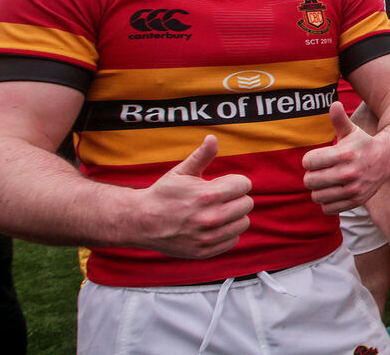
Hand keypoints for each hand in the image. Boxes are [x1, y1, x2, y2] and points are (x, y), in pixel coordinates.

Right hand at [134, 135, 252, 258]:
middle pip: (247, 204)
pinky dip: (227, 232)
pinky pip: (233, 240)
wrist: (141, 222)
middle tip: (219, 197)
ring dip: (234, 216)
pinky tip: (212, 226)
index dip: (234, 181)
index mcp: (207, 195)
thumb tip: (213, 138)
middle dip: (236, 197)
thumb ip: (201, 156)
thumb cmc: (163, 193)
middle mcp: (211, 218)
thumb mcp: (181, 171)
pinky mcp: (205, 251)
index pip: (244, 185)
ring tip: (217, 211)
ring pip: (243, 223)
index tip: (223, 183)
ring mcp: (208, 237)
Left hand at [303, 103, 389, 213]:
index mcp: (344, 154)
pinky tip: (332, 192)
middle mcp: (348, 173)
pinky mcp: (355, 201)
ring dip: (318, 189)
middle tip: (319, 171)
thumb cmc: (363, 144)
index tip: (316, 159)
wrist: (386, 161)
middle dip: (311, 175)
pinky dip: (326, 202)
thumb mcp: (352, 131)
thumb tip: (334, 104)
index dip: (309, 160)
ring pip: (317, 196)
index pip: (309, 162)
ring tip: (325, 182)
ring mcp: (353, 189)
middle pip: (310, 180)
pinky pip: (327, 208)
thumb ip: (339, 119)